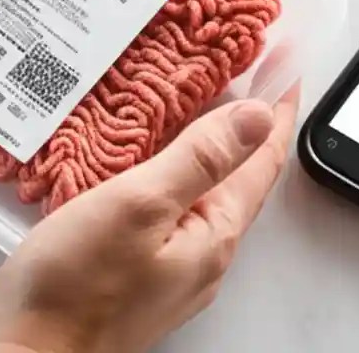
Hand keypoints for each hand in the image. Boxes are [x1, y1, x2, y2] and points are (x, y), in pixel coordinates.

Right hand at [0, 85, 300, 352]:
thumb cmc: (70, 292)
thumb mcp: (138, 206)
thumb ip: (198, 159)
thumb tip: (255, 117)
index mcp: (212, 236)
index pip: (262, 163)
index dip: (276, 111)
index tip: (287, 66)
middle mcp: (199, 257)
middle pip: (237, 179)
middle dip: (244, 126)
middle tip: (245, 74)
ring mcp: (167, 269)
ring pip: (199, 194)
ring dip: (203, 148)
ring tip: (196, 104)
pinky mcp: (131, 275)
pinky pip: (163, 212)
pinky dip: (163, 174)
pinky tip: (141, 162)